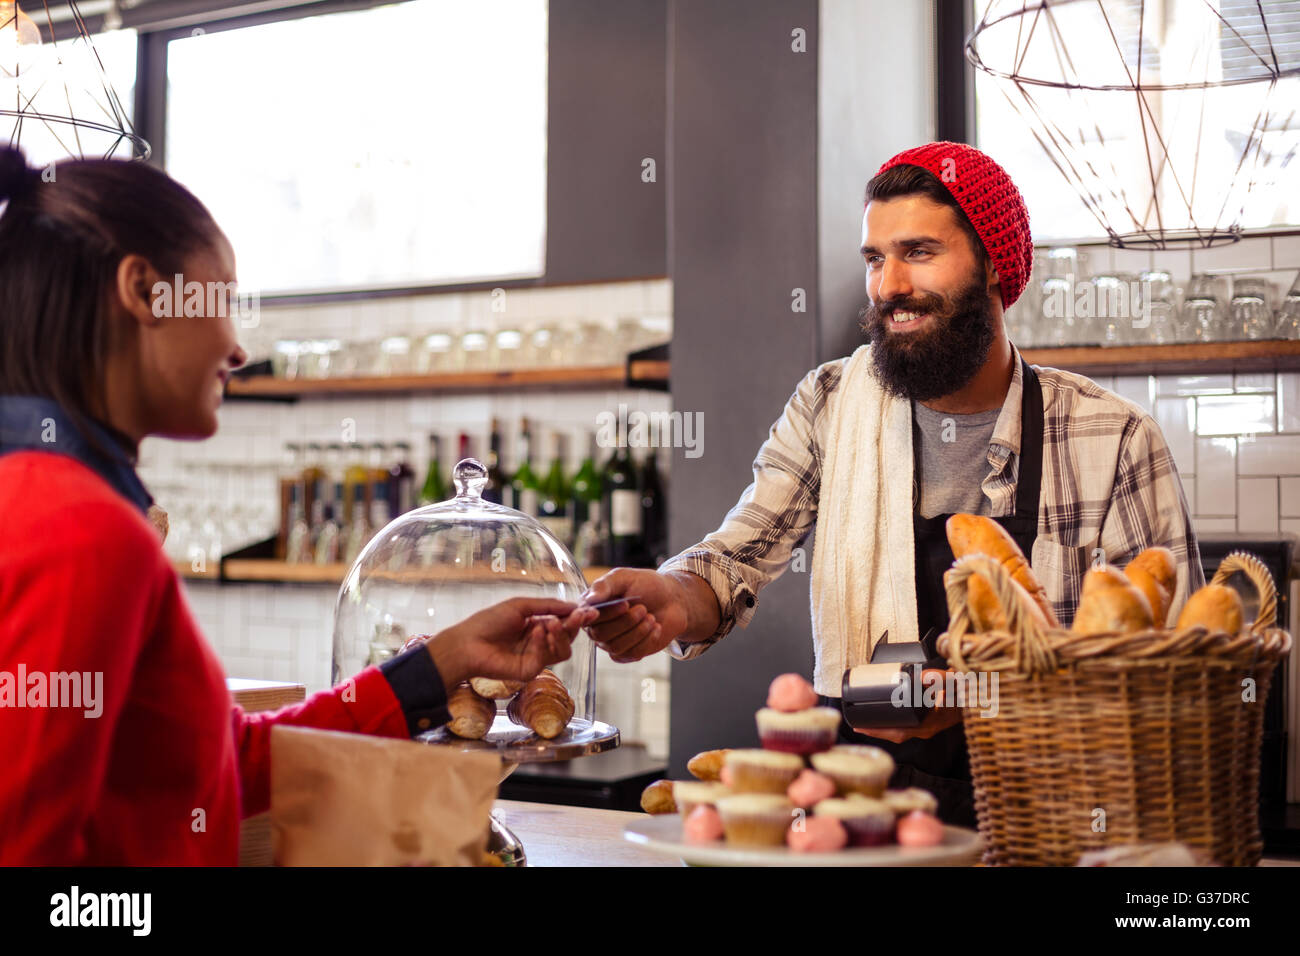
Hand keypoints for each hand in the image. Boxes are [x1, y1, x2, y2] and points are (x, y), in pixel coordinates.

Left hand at [421, 597, 598, 687]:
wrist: (468, 643)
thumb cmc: (489, 621)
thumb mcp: (521, 606)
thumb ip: (548, 606)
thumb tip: (574, 606)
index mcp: (537, 625)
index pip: (563, 622)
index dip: (577, 616)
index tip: (589, 610)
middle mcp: (539, 642)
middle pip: (568, 637)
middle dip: (575, 625)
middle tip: (580, 616)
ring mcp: (536, 657)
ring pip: (564, 650)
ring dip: (562, 635)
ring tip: (552, 623)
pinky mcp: (531, 671)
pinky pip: (548, 657)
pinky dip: (543, 642)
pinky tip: (535, 631)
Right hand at [582, 568, 688, 662]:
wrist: (672, 600)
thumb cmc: (646, 585)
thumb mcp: (625, 577)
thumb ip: (604, 585)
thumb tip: (589, 599)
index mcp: (592, 606)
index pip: (587, 617)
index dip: (607, 613)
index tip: (625, 604)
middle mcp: (597, 626)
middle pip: (600, 634)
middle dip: (626, 622)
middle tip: (643, 608)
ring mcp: (611, 641)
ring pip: (616, 647)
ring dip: (638, 632)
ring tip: (651, 617)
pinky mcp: (627, 653)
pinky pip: (631, 654)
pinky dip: (647, 640)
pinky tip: (656, 627)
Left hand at [852, 669, 963, 743]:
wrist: (979, 698)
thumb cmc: (966, 691)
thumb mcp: (955, 682)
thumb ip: (942, 679)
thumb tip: (926, 678)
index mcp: (929, 722)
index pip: (899, 731)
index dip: (880, 731)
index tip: (862, 727)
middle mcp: (926, 728)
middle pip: (896, 734)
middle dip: (876, 732)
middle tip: (857, 726)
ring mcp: (927, 728)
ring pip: (900, 732)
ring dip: (883, 729)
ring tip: (864, 723)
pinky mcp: (927, 723)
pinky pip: (905, 728)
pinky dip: (893, 724)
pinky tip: (884, 718)